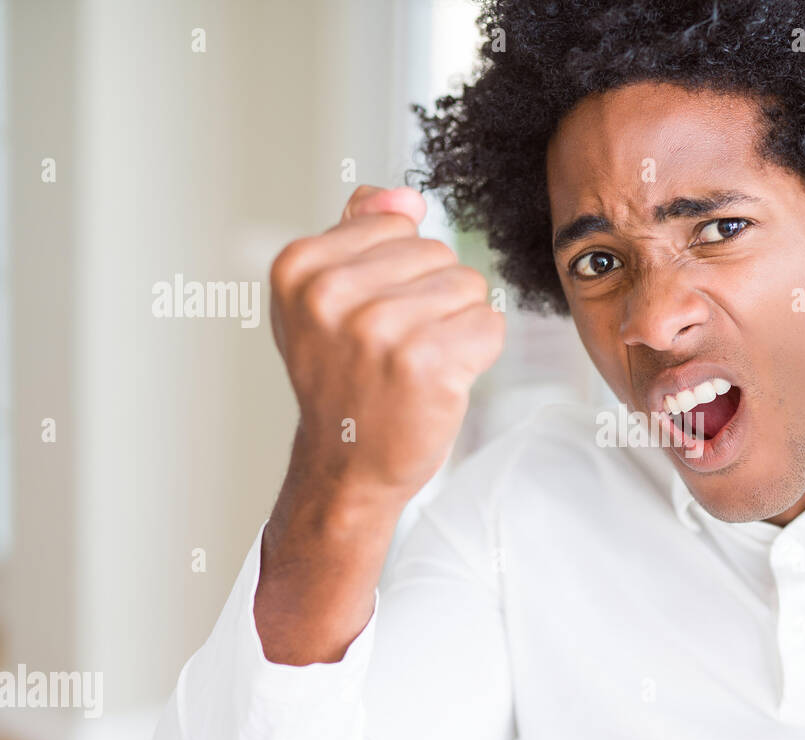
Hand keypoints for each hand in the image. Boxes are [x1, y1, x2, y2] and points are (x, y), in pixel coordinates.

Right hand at [269, 185, 505, 509]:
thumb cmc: (341, 378)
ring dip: (457, 326)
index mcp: (300, 267)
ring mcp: (379, 331)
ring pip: (469, 287)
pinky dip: (478, 353)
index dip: (400, 271)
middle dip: (433, 298)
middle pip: (439, 252)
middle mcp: (333, 295)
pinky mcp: (427, 365)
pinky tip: (441, 381)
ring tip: (417, 364)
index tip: (369, 316)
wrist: (346, 465)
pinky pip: (490, 325)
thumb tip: (406, 196)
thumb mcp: (323, 297)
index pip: (399, 225)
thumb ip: (359, 232)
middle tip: (396, 348)